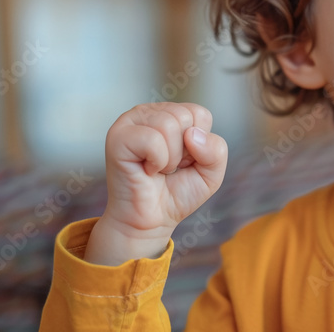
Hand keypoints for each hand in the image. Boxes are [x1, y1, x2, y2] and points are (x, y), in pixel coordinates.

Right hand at [86, 102, 227, 264]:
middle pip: (184, 117)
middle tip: (168, 167)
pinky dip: (157, 161)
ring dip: (170, 159)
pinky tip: (146, 170)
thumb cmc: (177, 192)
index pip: (200, 113)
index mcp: (169, 113)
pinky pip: (152, 140)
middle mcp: (148, 112)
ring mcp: (130, 122)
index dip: (199, 144)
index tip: (184, 160)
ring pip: (168, 125)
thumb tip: (193, 134)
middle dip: (184, 151)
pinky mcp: (117, 137)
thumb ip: (216, 149)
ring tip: (157, 169)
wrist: (151, 221)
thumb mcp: (211, 171)